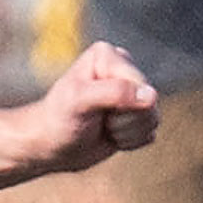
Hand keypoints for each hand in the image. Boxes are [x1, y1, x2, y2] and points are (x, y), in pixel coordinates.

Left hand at [16, 41, 158, 173]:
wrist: (49, 146)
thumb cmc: (58, 119)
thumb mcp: (79, 101)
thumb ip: (114, 92)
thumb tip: (151, 95)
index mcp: (109, 56)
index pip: (139, 84)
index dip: (121, 105)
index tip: (93, 109)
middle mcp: (124, 70)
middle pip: (150, 103)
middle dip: (123, 120)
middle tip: (97, 120)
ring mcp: (132, 93)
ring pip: (152, 119)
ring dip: (126, 132)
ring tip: (102, 127)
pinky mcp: (136, 115)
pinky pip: (149, 133)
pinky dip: (129, 141)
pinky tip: (110, 135)